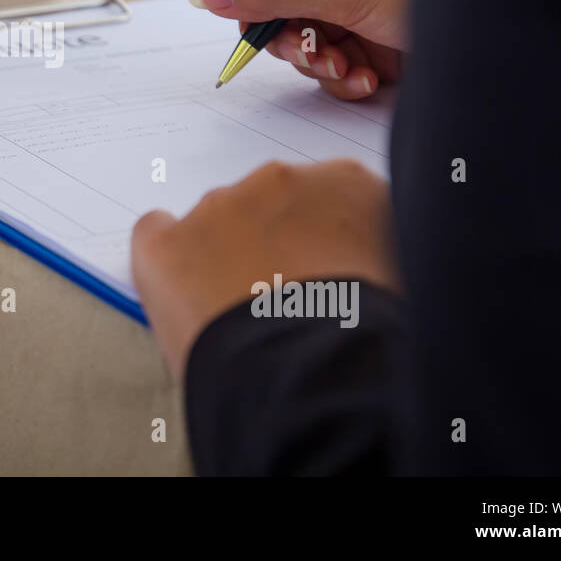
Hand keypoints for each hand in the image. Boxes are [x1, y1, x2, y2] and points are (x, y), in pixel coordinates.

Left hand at [131, 160, 394, 380]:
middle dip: (273, 247)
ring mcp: (218, 207)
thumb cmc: (371, 342)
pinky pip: (154, 236)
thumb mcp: (405, 283)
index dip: (324, 245)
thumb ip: (378, 257)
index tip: (324, 277)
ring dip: (224, 258)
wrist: (320, 379)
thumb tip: (364, 275)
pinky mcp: (167, 244)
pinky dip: (163, 262)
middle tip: (281, 302)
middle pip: (269, 207)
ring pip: (216, 223)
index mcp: (348, 185)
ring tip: (240, 317)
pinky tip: (179, 293)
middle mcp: (280, 181)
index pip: (331, 200)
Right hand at [188, 0, 409, 99]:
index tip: (265, 13)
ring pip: (292, 34)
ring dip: (315, 59)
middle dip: (288, 32)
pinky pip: (321, 59)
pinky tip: (365, 78)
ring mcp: (347, 0)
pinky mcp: (361, 38)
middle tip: (310, 50)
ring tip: (348, 68)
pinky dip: (337, 75)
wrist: (499, 47)